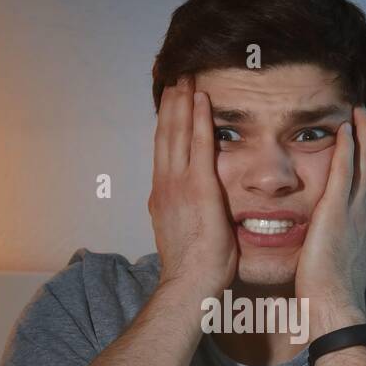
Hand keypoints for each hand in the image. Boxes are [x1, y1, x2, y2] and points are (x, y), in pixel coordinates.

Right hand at [148, 75, 237, 299]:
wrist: (190, 286)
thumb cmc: (195, 271)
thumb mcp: (187, 234)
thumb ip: (191, 215)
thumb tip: (202, 210)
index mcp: (162, 197)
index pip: (164, 153)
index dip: (166, 126)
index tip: (170, 106)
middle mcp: (164, 186)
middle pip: (165, 136)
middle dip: (170, 105)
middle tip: (174, 80)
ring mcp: (178, 185)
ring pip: (177, 134)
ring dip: (182, 103)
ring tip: (185, 79)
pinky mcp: (197, 188)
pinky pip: (199, 145)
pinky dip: (199, 119)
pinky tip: (203, 98)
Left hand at [296, 105, 365, 337]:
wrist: (335, 307)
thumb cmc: (332, 294)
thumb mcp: (341, 261)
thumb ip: (340, 243)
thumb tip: (334, 241)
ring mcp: (357, 212)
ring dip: (365, 133)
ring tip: (361, 110)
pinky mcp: (338, 213)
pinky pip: (345, 171)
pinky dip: (348, 147)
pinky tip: (345, 127)